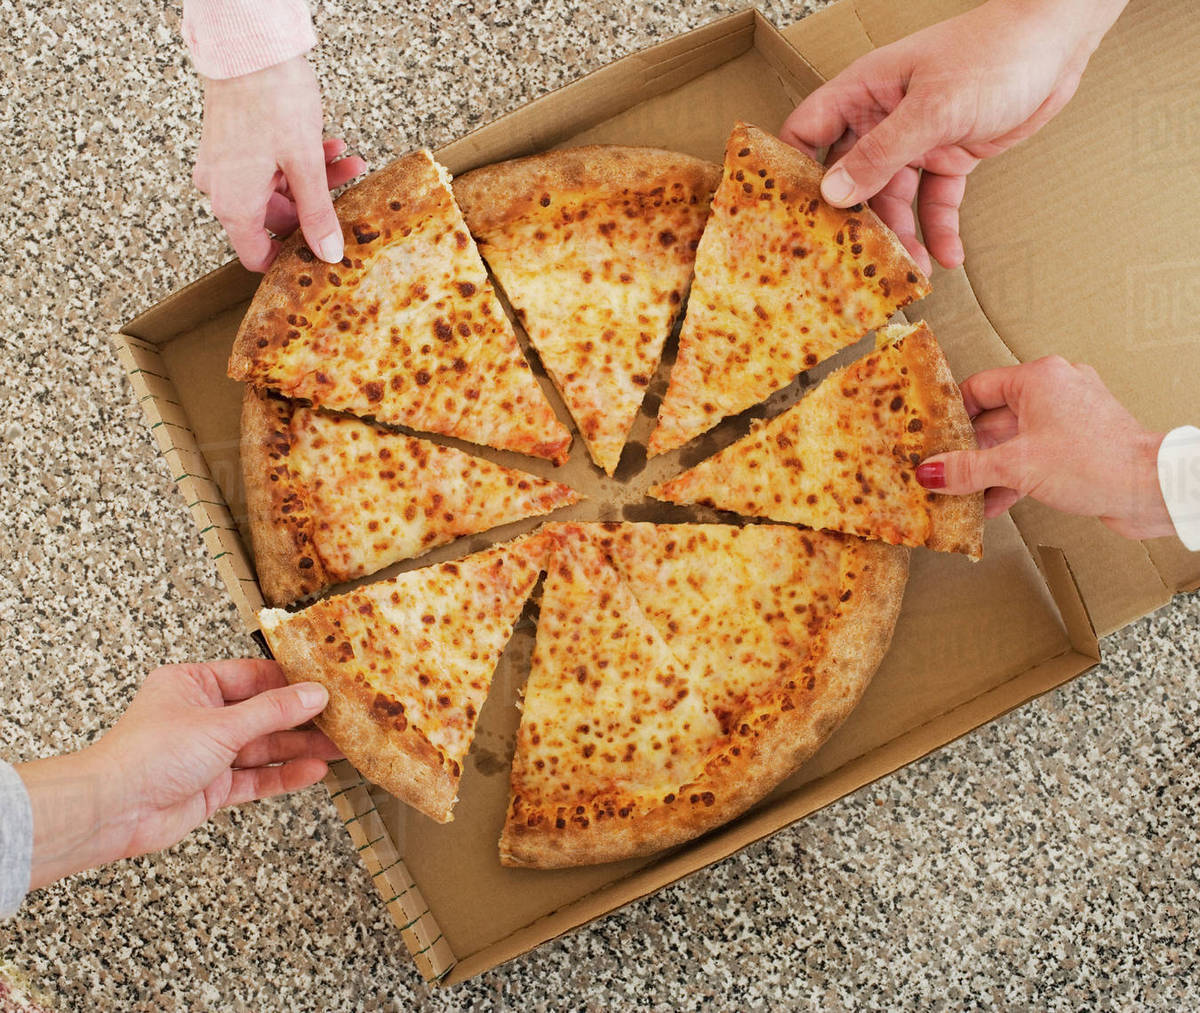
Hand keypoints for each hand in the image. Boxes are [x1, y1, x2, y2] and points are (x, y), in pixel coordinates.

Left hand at [17, 660, 339, 890]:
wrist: (111, 811)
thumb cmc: (147, 755)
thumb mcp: (221, 725)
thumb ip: (273, 711)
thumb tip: (314, 694)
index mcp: (194, 684)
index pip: (253, 676)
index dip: (291, 681)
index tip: (327, 683)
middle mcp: (201, 716)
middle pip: (263, 714)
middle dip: (302, 719)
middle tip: (342, 718)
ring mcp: (207, 753)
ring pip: (263, 748)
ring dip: (299, 749)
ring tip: (340, 747)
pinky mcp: (211, 787)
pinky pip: (255, 778)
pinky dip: (283, 776)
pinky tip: (312, 772)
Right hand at [193, 55, 366, 271]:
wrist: (247, 43)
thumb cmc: (270, 97)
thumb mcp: (304, 164)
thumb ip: (318, 213)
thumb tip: (328, 252)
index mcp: (234, 204)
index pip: (256, 255)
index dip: (289, 260)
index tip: (319, 257)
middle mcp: (222, 189)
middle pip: (274, 219)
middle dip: (316, 208)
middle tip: (351, 201)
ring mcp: (225, 166)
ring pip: (277, 189)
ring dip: (316, 180)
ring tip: (350, 165)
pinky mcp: (233, 145)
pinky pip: (268, 166)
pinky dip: (298, 161)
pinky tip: (331, 148)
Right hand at [780, 0, 1127, 273]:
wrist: (1059, 41)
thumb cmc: (995, 53)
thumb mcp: (933, 108)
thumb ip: (881, 153)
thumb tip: (833, 192)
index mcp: (864, 93)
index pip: (807, 133)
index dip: (793, 172)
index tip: (788, 216)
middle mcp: (882, 119)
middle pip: (849, 179)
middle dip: (850, 221)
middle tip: (847, 260)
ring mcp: (916, 140)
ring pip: (894, 199)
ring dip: (900, 236)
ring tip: (907, 270)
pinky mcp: (950, 156)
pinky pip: (935, 201)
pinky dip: (940, 229)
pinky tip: (946, 257)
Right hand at [914, 356, 1172, 540]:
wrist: (1150, 489)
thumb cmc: (1098, 461)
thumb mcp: (1017, 466)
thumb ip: (967, 469)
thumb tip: (932, 471)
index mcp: (1040, 378)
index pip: (979, 387)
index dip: (951, 413)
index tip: (930, 434)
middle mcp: (1056, 391)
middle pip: (994, 418)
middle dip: (967, 449)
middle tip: (941, 468)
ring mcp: (1069, 419)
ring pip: (1013, 441)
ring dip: (988, 469)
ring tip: (962, 491)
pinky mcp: (1078, 445)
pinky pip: (1033, 457)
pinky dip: (1012, 477)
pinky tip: (992, 503)